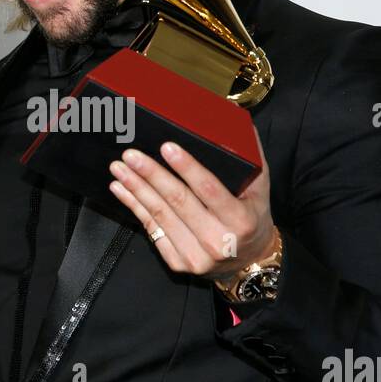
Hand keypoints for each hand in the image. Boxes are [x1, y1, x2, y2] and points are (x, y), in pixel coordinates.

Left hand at [107, 127, 274, 278]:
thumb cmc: (252, 217)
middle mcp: (218, 241)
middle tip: (131, 155)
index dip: (187, 168)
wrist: (249, 261)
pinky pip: (152, 230)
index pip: (209, 190)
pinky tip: (122, 190)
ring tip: (119, 168)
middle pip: (178, 201)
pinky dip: (134, 207)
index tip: (167, 147)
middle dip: (151, 175)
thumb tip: (232, 119)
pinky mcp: (178, 263)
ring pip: (160, 215)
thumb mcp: (260, 189)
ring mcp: (196, 255)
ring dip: (136, 189)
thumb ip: (249, 157)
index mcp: (240, 220)